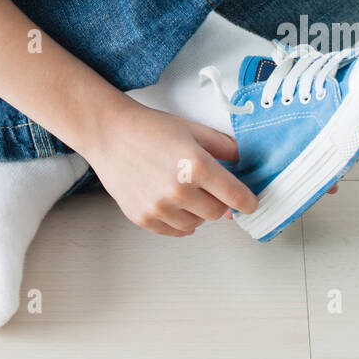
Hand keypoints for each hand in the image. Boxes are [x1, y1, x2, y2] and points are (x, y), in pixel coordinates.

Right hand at [81, 95, 257, 236]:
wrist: (108, 133)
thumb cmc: (149, 128)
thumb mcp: (192, 129)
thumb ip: (224, 147)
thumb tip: (247, 160)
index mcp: (195, 165)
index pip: (236, 197)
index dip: (248, 201)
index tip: (250, 202)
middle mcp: (178, 190)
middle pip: (218, 213)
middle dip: (218, 201)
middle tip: (206, 186)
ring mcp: (159, 207)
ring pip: (197, 224)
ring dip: (197, 211)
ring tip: (182, 188)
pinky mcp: (143, 218)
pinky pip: (175, 231)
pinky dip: (179, 219)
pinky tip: (171, 200)